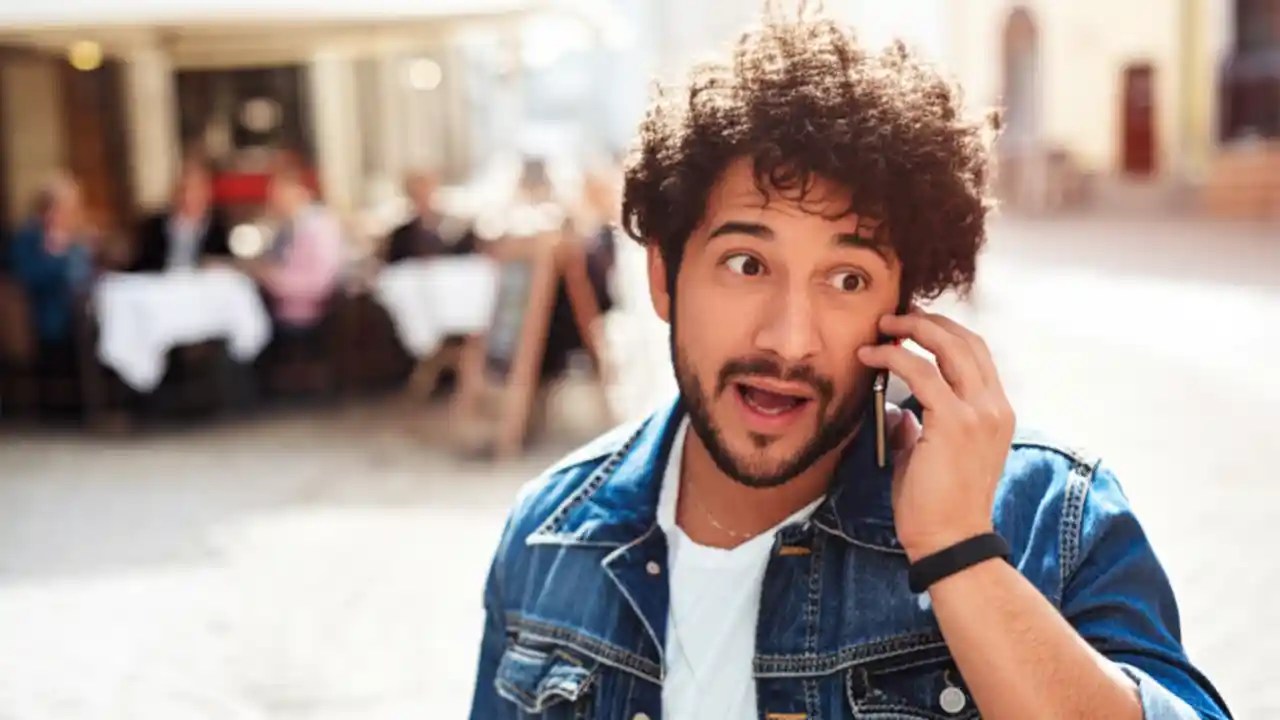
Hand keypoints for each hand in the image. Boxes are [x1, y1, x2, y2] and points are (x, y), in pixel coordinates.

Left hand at [857, 310, 1014, 562]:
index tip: (914, 326)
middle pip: (966, 341)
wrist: (950, 540)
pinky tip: (871, 356)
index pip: (976, 355)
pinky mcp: (954, 421)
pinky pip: (920, 371)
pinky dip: (893, 356)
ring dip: (911, 330)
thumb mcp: (933, 454)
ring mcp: (979, 412)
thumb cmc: (938, 504)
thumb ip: (921, 426)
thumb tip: (897, 411)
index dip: (945, 332)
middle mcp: (995, 407)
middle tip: (894, 318)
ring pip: (947, 347)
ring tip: (881, 328)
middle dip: (928, 322)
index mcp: (996, 413)